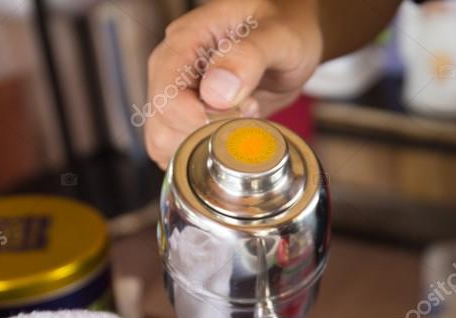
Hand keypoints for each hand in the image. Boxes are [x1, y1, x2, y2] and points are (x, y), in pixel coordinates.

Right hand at [144, 0, 322, 168]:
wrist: (293, 35)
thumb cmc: (286, 25)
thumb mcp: (279, 34)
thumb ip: (249, 56)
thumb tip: (216, 93)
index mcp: (185, 41)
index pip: (168, 96)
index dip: (199, 120)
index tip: (239, 116)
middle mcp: (173, 69)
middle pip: (162, 124)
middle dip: (204, 135)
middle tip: (246, 114)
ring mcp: (180, 94)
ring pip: (164, 141)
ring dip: (203, 148)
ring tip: (241, 122)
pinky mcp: (192, 115)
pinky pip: (181, 147)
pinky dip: (204, 154)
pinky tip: (233, 135)